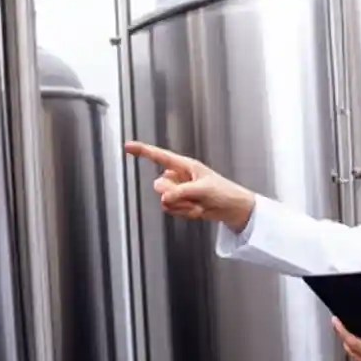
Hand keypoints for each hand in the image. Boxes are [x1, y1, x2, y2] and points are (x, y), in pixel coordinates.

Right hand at [124, 141, 255, 232]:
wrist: (232, 209)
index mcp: (185, 165)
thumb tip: (164, 197)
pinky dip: (185, 213)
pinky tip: (198, 210)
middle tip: (194, 197)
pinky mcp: (179, 204)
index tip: (127, 146)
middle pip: (160, 186)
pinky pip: (172, 210)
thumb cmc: (223, 192)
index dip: (142, 151)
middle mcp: (178, 177)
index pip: (159, 156)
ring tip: (199, 204)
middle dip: (175, 195)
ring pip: (165, 201)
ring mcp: (178, 191)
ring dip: (182, 206)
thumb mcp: (202, 189)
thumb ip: (181, 191)